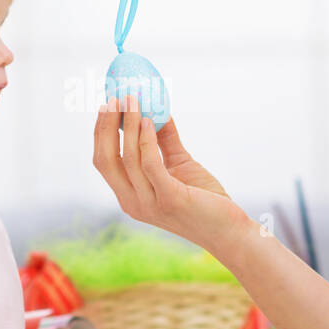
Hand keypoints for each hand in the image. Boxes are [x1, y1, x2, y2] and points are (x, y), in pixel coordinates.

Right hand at [93, 94, 251, 254]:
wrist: (228, 231)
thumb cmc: (205, 200)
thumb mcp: (180, 165)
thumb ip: (165, 142)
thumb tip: (157, 111)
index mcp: (129, 196)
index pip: (103, 162)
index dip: (100, 133)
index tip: (107, 105)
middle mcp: (132, 202)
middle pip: (106, 160)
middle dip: (106, 126)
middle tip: (116, 98)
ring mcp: (149, 203)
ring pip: (127, 158)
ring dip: (128, 125)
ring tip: (134, 101)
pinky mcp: (170, 199)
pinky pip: (150, 164)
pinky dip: (146, 140)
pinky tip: (148, 120)